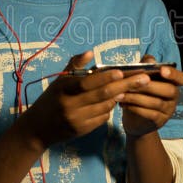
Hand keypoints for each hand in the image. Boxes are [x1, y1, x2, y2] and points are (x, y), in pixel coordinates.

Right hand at [18, 51, 152, 148]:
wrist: (38, 128)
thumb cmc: (51, 98)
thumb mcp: (59, 81)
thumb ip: (75, 65)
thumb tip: (91, 52)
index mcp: (64, 89)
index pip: (88, 82)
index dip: (105, 77)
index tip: (122, 72)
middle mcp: (71, 105)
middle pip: (103, 95)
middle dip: (126, 86)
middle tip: (144, 79)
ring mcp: (77, 120)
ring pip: (106, 106)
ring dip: (118, 96)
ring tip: (129, 88)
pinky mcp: (82, 130)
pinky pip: (103, 117)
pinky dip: (109, 108)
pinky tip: (112, 101)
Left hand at [118, 54, 182, 137]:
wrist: (135, 120)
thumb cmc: (139, 94)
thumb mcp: (141, 79)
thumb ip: (145, 67)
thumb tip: (149, 59)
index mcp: (172, 83)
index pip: (181, 78)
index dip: (174, 74)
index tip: (162, 70)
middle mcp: (174, 97)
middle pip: (169, 90)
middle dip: (149, 86)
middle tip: (132, 82)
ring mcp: (168, 110)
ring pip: (156, 102)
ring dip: (136, 97)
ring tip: (120, 94)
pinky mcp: (159, 121)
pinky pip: (149, 114)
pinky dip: (134, 108)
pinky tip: (123, 104)